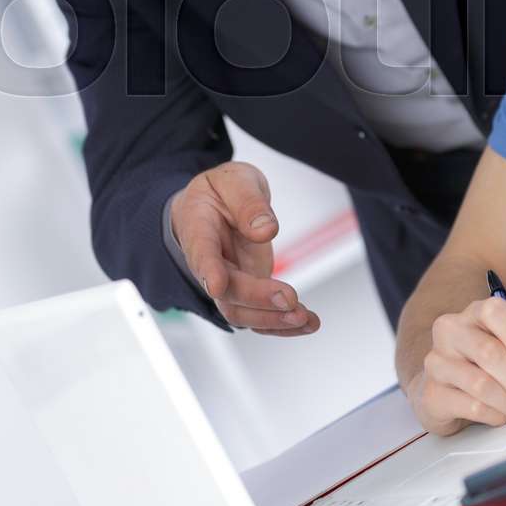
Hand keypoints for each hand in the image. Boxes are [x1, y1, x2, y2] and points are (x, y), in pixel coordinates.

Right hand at [169, 162, 319, 335]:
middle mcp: (210, 264)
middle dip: (257, 299)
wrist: (214, 205)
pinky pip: (261, 314)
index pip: (201, 253)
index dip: (208, 271)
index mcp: (198, 229)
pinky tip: (307, 323)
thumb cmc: (219, 193)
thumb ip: (248, 202)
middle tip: (289, 298)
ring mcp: (229, 281)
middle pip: (226, 291)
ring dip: (273, 320)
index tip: (217, 284)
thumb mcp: (234, 180)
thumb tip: (265, 230)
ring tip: (305, 318)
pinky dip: (283, 324)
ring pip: (242, 312)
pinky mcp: (248, 290)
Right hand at [408, 296, 505, 435]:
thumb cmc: (487, 364)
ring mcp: (436, 362)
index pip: (495, 312)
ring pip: (480, 384)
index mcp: (474, 313)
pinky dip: (493, 415)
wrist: (447, 390)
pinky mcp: (431, 393)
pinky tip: (500, 416)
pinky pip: (470, 406)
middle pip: (489, 353)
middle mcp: (450, 331)